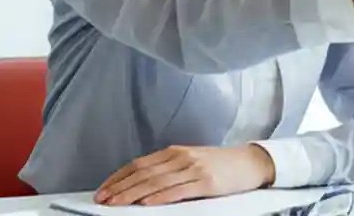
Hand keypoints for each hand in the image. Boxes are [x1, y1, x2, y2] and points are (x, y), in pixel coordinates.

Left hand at [93, 144, 275, 206]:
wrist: (250, 162)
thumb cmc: (221, 164)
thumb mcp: (191, 161)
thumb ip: (168, 169)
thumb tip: (140, 185)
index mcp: (175, 151)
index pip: (139, 164)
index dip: (119, 177)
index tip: (104, 189)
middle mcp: (182, 157)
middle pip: (144, 173)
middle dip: (120, 187)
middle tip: (103, 199)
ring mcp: (194, 169)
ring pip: (156, 182)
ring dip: (133, 194)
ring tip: (117, 203)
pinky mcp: (207, 182)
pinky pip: (179, 190)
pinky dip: (160, 197)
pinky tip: (147, 203)